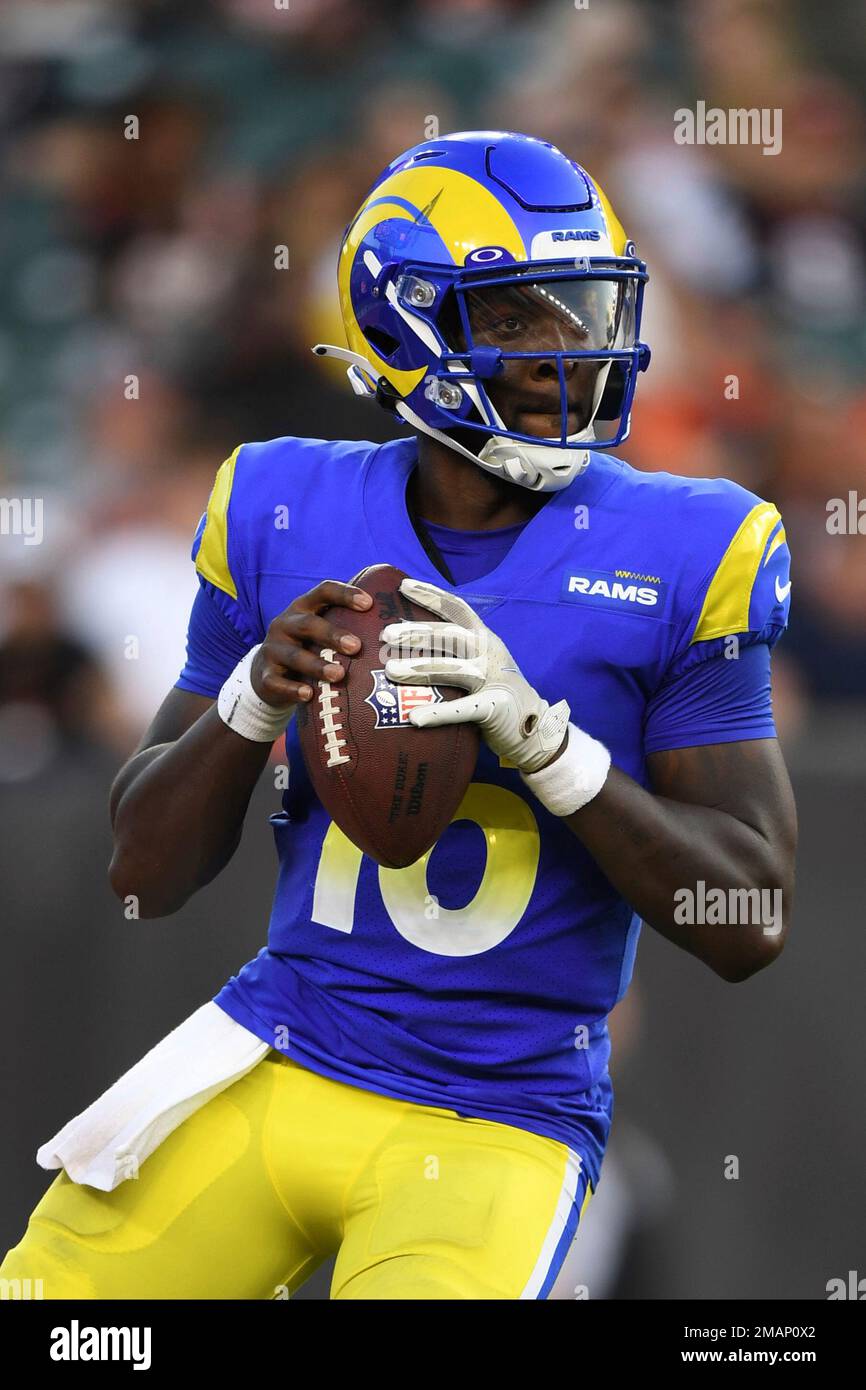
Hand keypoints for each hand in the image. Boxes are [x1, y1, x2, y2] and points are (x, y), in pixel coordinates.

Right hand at [251, 580, 370, 706]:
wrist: (266, 675)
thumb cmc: (307, 649)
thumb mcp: (319, 634)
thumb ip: (344, 626)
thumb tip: (394, 630)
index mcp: (303, 608)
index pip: (323, 592)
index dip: (345, 594)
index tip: (368, 604)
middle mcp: (285, 624)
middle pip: (308, 624)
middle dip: (332, 634)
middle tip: (356, 646)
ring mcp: (272, 650)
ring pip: (293, 655)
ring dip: (317, 665)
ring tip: (339, 675)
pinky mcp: (265, 676)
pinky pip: (277, 682)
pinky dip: (293, 689)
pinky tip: (309, 695)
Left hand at [380, 577, 569, 772]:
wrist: (533, 725)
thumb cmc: (495, 690)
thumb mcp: (479, 660)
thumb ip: (453, 649)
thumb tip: (407, 638)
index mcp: (483, 637)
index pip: (456, 609)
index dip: (431, 595)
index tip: (403, 585)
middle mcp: (488, 653)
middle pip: (450, 637)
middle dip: (417, 633)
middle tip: (386, 634)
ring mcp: (492, 679)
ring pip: (453, 669)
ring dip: (420, 669)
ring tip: (390, 671)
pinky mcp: (494, 708)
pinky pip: (463, 710)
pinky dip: (438, 714)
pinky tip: (415, 717)